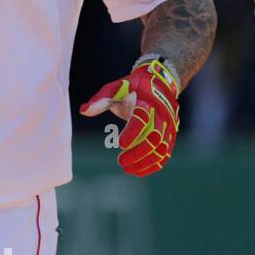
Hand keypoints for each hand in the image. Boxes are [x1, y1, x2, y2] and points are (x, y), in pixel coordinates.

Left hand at [80, 58, 179, 176]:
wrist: (161, 82)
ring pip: (162, 148)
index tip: (120, 144)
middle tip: (121, 162)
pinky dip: (155, 164)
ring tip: (128, 170)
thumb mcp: (116, 87)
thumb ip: (100, 99)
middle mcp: (161, 115)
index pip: (142, 118)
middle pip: (154, 137)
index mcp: (146, 102)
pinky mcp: (171, 134)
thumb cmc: (133, 87)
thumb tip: (83, 111)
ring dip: (146, 162)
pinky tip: (140, 171)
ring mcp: (169, 126)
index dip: (133, 132)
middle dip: (138, 153)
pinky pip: (166, 152)